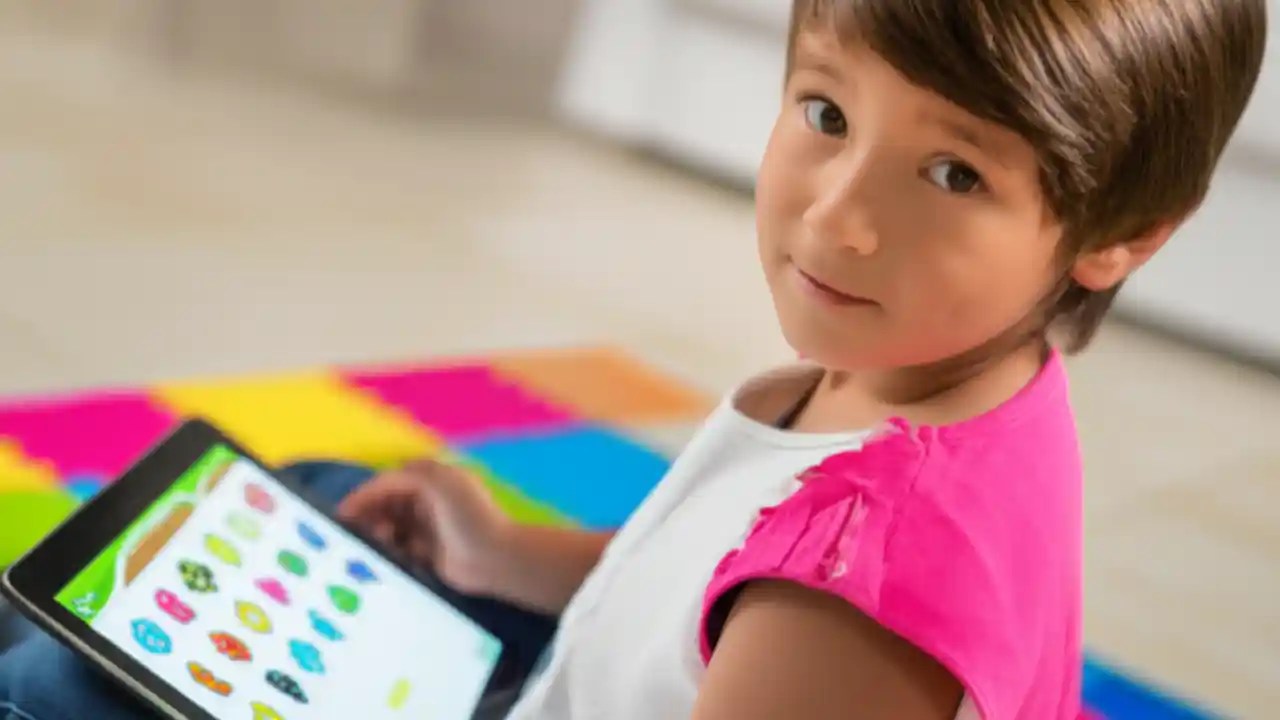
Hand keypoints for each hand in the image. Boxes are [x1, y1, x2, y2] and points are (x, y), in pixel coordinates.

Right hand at [337, 459, 512, 594]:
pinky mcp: (428, 553)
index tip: (341, 515)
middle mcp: (428, 501)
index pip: (387, 484)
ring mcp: (428, 528)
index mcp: (430, 480)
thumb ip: (404, 475)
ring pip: (389, 528)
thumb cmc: (468, 516)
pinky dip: (388, 552)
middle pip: (386, 505)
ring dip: (377, 535)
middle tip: (353, 534)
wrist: (495, 558)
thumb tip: (376, 485)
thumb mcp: (438, 482)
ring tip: (374, 546)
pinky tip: (383, 559)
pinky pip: (398, 550)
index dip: (364, 496)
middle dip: (368, 516)